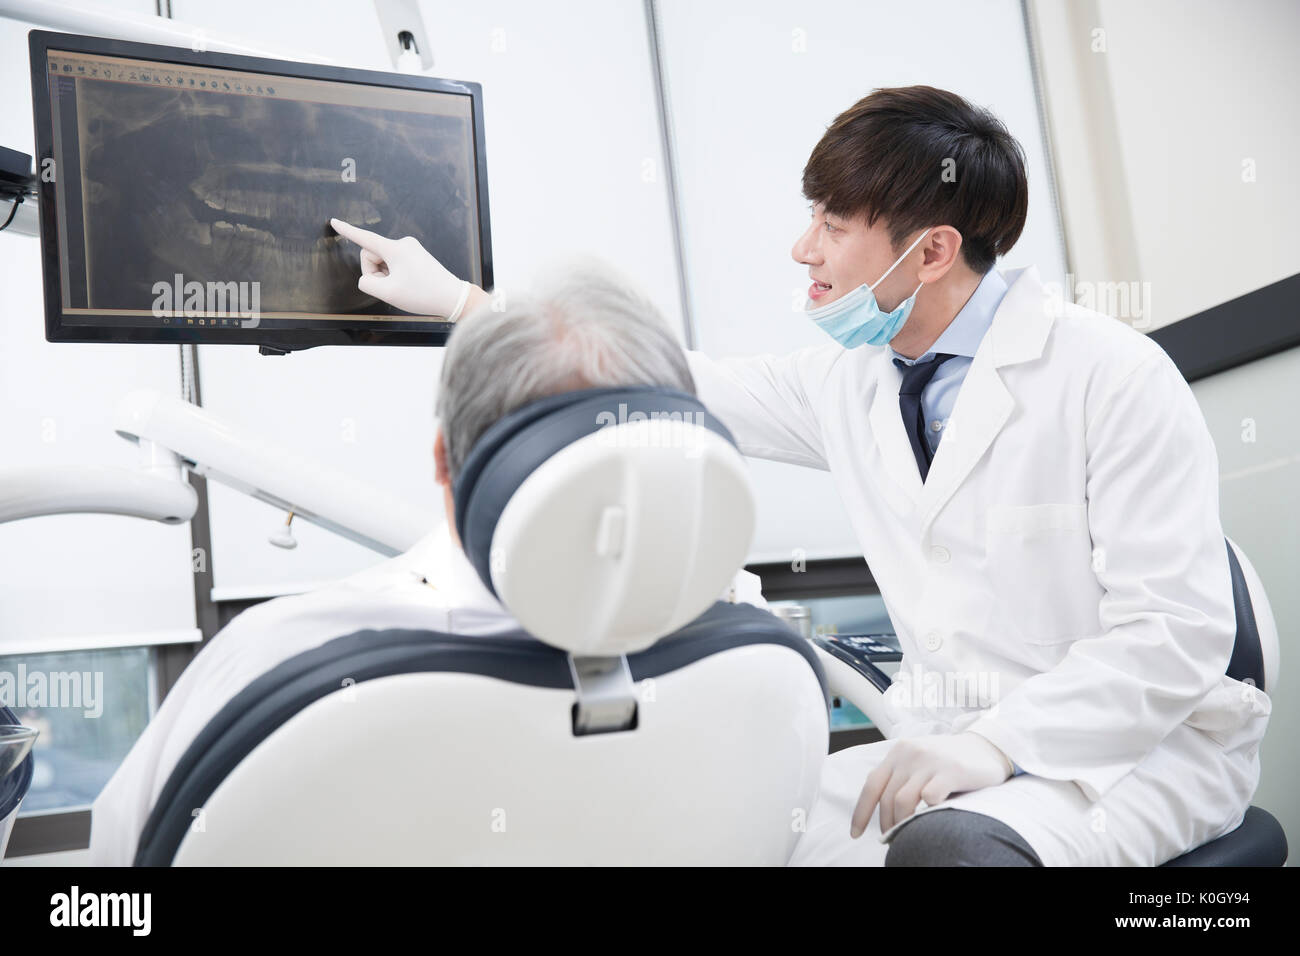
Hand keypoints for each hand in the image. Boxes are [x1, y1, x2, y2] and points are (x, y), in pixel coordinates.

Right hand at [329, 218, 472, 317]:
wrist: (452, 297)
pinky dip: (396, 275)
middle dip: (376, 272)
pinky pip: (395, 264)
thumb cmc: (422, 295)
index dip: (347, 231)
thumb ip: (367, 283)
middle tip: (392, 287)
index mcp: (395, 248)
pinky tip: (410, 284)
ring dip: (387, 275)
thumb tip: (368, 277)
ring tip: (404, 286)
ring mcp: (411, 248)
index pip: (364, 238)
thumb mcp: (387, 293)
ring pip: (383, 261)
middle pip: (372, 255)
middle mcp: (403, 243)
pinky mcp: (415, 255)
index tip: (334, 222)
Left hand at [850, 732, 1013, 837]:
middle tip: (894, 838)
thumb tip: (885, 813)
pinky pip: (930, 797)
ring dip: (904, 823)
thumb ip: (902, 778)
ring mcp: (930, 760)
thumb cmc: (950, 761)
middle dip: (888, 824)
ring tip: (910, 833)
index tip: (855, 833)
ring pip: (904, 801)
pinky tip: (933, 816)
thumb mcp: (919, 761)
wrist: (988, 747)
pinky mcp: (951, 770)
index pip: (871, 785)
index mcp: (898, 753)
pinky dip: (928, 811)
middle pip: (888, 798)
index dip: (860, 812)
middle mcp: (910, 753)